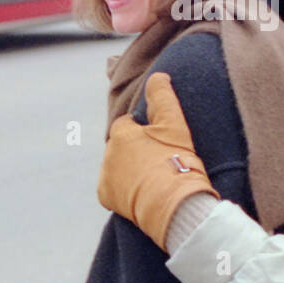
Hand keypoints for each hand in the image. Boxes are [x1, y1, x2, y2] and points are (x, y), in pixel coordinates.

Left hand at [97, 73, 219, 250]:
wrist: (176, 206)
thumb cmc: (178, 162)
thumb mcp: (175, 124)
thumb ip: (163, 96)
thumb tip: (157, 76)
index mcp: (122, 132)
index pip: (129, 124)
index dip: (146, 132)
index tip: (162, 144)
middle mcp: (108, 152)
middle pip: (122, 145)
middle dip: (136, 149)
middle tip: (160, 161)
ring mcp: (105, 176)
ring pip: (116, 165)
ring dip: (129, 168)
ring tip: (153, 178)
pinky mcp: (105, 197)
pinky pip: (112, 187)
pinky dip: (123, 188)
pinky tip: (142, 191)